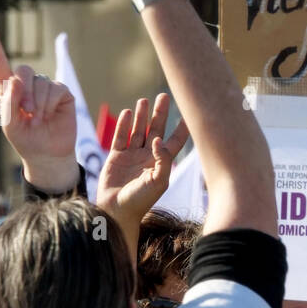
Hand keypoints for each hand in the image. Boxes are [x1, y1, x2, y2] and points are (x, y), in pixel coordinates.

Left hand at [0, 17, 77, 188]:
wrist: (47, 153)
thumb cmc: (24, 139)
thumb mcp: (9, 124)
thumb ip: (8, 102)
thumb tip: (16, 80)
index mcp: (8, 88)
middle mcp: (27, 83)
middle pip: (24, 70)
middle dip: (24, 91)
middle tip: (27, 113)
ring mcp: (46, 86)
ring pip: (41, 83)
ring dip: (38, 103)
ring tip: (39, 119)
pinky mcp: (62, 92)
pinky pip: (56, 89)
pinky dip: (51, 103)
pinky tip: (50, 115)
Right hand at [96, 94, 188, 229]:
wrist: (117, 211)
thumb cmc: (141, 200)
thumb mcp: (158, 181)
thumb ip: (162, 160)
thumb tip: (158, 139)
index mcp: (161, 163)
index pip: (175, 141)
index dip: (182, 128)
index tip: (190, 112)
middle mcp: (148, 157)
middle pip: (156, 130)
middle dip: (159, 114)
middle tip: (163, 96)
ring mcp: (132, 156)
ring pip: (138, 130)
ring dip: (141, 116)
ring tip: (143, 100)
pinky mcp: (116, 157)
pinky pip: (120, 137)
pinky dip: (123, 125)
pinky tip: (126, 112)